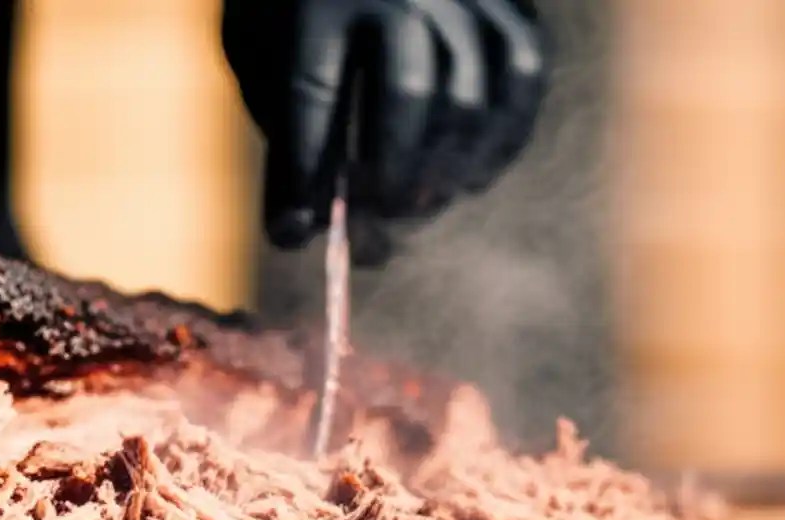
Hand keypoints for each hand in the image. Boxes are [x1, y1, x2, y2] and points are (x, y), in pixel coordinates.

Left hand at [223, 0, 547, 265]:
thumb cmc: (301, 13)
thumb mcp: (263, 47)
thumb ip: (281, 117)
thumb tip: (314, 218)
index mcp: (320, 0)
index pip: (311, 94)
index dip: (302, 173)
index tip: (290, 232)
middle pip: (406, 95)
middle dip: (389, 174)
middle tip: (376, 217)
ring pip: (468, 97)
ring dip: (443, 170)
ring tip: (416, 206)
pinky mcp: (511, 7)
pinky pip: (521, 80)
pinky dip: (500, 142)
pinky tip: (467, 178)